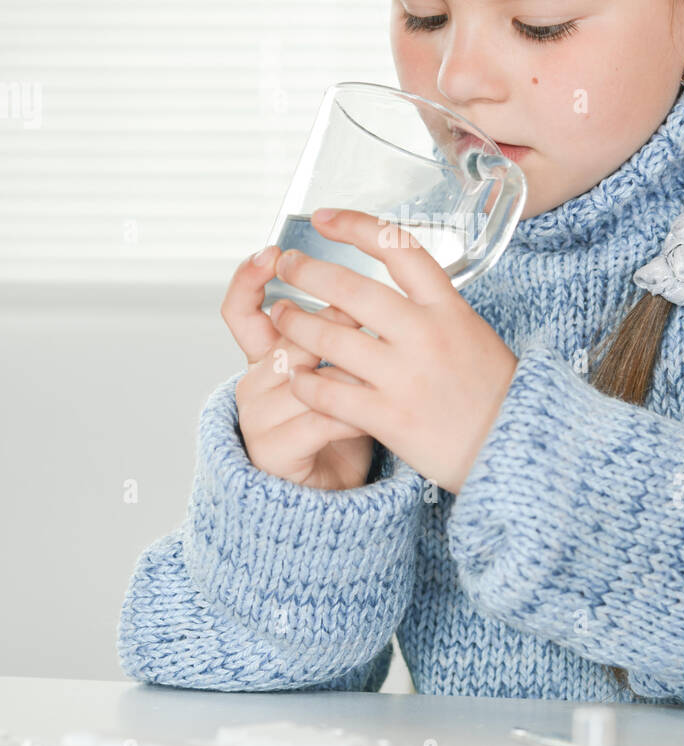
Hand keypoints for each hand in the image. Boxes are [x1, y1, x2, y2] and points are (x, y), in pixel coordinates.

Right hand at [219, 246, 374, 487]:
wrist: (340, 494)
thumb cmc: (348, 424)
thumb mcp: (345, 369)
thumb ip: (341, 329)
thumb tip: (362, 284)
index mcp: (266, 356)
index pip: (240, 309)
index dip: (249, 278)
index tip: (273, 252)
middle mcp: (253, 382)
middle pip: (285, 335)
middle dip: (331, 324)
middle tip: (367, 321)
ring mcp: (257, 417)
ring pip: (304, 374)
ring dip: (350, 371)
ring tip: (381, 373)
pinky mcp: (271, 450)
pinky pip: (317, 416)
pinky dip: (352, 412)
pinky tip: (372, 412)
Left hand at [268, 209, 518, 493]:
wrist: (517, 448)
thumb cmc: (494, 391)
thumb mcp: (473, 333)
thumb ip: (433, 309)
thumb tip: (396, 284)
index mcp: (449, 308)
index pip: (398, 248)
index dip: (355, 226)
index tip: (325, 217)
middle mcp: (425, 335)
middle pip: (351, 289)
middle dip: (308, 272)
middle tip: (288, 264)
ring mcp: (405, 377)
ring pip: (331, 339)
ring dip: (295, 324)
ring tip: (280, 316)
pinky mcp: (389, 418)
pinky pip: (330, 394)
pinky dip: (305, 383)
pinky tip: (295, 377)